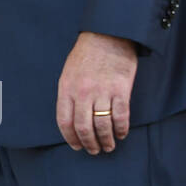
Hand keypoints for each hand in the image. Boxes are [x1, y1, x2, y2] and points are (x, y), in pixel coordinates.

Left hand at [56, 31, 137, 153]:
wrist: (107, 35)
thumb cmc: (86, 54)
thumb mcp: (68, 73)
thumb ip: (69, 94)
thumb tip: (72, 118)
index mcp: (66, 88)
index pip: (64, 121)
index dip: (70, 138)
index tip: (76, 146)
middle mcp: (83, 93)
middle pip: (84, 128)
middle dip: (89, 144)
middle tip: (95, 150)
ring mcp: (102, 92)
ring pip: (102, 126)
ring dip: (106, 140)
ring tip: (109, 146)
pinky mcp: (121, 90)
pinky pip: (121, 117)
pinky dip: (121, 129)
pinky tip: (121, 134)